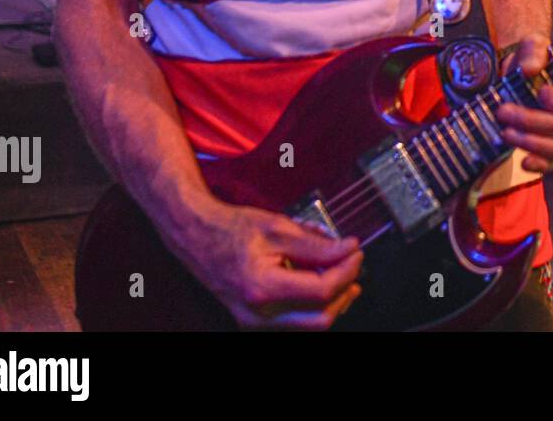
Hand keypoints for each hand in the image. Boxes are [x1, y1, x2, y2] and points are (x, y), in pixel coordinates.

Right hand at [174, 201, 363, 329]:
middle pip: (321, 318)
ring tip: (343, 274)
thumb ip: (316, 244)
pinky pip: (296, 322)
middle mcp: (257, 314)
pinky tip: (321, 283)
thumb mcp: (278, 228)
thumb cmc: (232, 228)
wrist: (196, 236)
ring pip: (310, 325)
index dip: (346, 270)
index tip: (356, 250)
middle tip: (353, 263)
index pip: (322, 290)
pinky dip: (314, 305)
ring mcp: (254, 322)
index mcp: (262, 288)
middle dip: (345, 290)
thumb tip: (349, 250)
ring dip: (333, 301)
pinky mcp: (254, 321)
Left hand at [495, 34, 552, 173]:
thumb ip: (534, 51)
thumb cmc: (540, 60)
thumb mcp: (536, 46)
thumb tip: (530, 69)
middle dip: (535, 122)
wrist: (529, 77)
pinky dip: (540, 165)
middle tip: (504, 112)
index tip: (541, 92)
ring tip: (506, 132)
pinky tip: (523, 161)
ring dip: (533, 143)